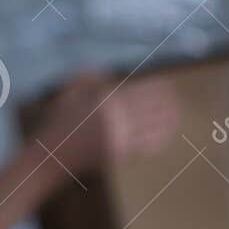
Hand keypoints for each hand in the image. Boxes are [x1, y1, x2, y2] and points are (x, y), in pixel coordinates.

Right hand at [34, 73, 179, 172]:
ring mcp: (119, 138)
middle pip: (152, 108)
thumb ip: (86, 79)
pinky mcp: (119, 155)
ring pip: (153, 127)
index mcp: (105, 100)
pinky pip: (146, 146)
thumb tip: (106, 71)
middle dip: (167, 103)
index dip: (157, 87)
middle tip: (176, 99)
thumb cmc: (57, 124)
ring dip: (168, 121)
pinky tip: (166, 136)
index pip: (140, 90)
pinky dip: (159, 140)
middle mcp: (115, 118)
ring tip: (177, 115)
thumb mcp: (67, 95)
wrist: (50, 156)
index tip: (166, 84)